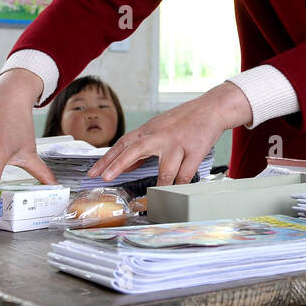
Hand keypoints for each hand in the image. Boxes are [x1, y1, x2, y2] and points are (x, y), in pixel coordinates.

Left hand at [86, 82, 251, 184]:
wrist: (211, 109)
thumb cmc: (182, 121)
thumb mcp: (157, 130)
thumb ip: (140, 148)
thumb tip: (123, 165)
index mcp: (149, 131)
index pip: (123, 144)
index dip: (107, 159)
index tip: (94, 173)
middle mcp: (161, 136)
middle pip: (135, 149)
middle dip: (118, 164)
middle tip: (105, 178)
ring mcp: (178, 144)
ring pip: (166, 169)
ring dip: (160, 184)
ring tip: (153, 196)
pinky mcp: (195, 151)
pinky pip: (185, 174)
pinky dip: (179, 185)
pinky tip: (175, 191)